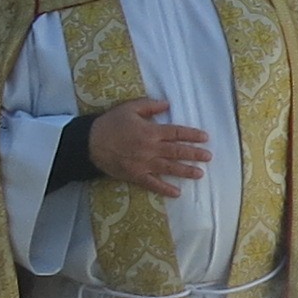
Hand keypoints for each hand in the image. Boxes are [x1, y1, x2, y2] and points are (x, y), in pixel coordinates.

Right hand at [88, 100, 210, 198]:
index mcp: (150, 131)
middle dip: (194, 154)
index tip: (205, 138)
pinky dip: (165, 189)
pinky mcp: (135, 175)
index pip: (177, 133)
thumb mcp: (129, 108)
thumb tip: (167, 104)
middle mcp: (150, 148)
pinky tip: (176, 192)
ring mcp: (144, 164)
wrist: (89, 143)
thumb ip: (149, 106)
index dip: (192, 135)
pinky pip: (153, 184)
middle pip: (177, 151)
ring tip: (199, 174)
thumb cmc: (110, 123)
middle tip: (208, 157)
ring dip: (185, 171)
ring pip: (169, 168)